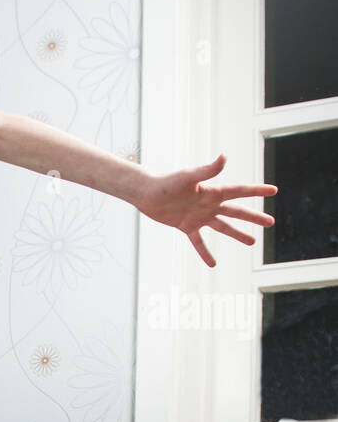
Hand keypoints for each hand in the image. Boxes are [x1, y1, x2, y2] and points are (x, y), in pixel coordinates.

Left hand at [137, 154, 275, 267]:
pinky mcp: (186, 226)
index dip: (257, 191)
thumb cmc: (166, 183)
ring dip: (237, 234)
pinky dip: (205, 252)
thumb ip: (207, 170)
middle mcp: (208, 204)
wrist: (147, 194)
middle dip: (254, 217)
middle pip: (236, 211)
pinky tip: (213, 264)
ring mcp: (199, 216)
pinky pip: (198, 242)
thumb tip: (225, 157)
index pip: (239, 191)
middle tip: (271, 222)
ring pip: (223, 227)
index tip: (274, 191)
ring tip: (252, 242)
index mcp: (212, 192)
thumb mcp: (187, 177)